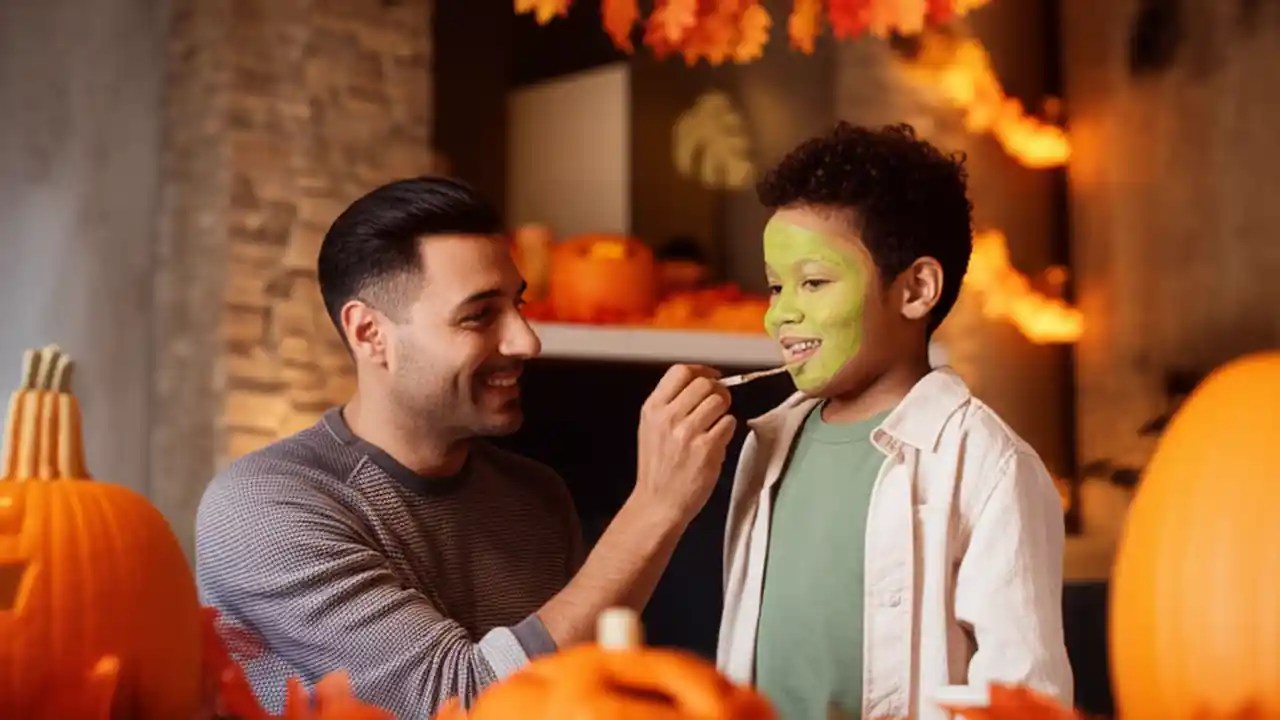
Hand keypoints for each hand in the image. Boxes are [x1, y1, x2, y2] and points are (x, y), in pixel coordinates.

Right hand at [632, 364, 736, 525]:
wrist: (658, 502)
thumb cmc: (658, 466)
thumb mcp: (651, 428)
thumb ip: (671, 404)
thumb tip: (703, 384)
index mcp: (653, 408)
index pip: (681, 371)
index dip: (702, 370)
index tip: (713, 376)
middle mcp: (669, 416)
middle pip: (704, 383)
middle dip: (718, 390)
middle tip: (719, 403)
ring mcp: (688, 432)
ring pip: (719, 401)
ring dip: (723, 410)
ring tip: (717, 424)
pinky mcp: (706, 448)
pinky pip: (728, 424)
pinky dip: (727, 430)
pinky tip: (717, 441)